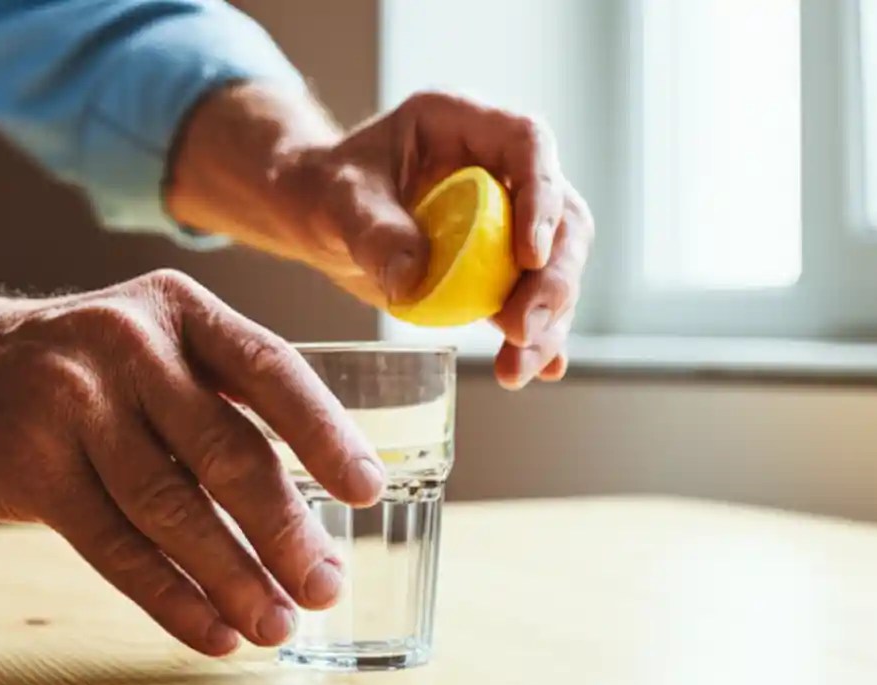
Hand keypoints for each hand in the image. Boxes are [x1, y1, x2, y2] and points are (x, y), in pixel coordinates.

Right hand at [0, 270, 384, 655]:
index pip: (272, 370)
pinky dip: (171, 596)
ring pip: (173, 509)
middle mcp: (131, 346)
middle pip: (227, 451)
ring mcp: (75, 404)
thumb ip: (215, 399)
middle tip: (326, 584)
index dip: (326, 434)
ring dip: (233, 577)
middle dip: (285, 529)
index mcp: (179, 309)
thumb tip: (307, 500)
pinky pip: (116, 547)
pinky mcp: (32, 466)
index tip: (366, 491)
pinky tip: (211, 628)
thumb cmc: (69, 365)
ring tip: (277, 622)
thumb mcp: (147, 342)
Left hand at [280, 92, 594, 388]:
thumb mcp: (338, 201)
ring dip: (547, 319)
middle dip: (554, 277)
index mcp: (465, 122)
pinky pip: (530, 298)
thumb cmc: (323, 187)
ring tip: (515, 368)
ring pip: (556, 264)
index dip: (541, 198)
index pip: (529, 143)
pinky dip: (539, 335)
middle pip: (562, 214)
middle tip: (523, 328)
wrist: (314, 213)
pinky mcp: (497, 264)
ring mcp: (506, 217)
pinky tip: (540, 369)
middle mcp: (499, 166)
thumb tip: (414, 280)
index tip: (530, 257)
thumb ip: (374, 231)